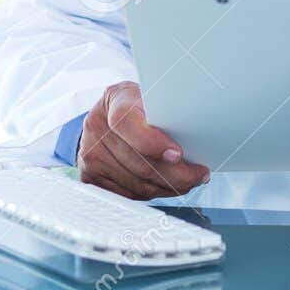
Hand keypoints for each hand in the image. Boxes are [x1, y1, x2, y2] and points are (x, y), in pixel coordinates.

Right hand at [77, 81, 209, 199]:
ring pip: (138, 184)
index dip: (153, 143)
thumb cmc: (136, 104)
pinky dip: (153, 192)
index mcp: (114, 100)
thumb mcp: (150, 95)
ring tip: (189, 181)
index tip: (178, 154)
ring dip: (168, 187)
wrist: (106, 114)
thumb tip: (195, 130)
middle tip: (199, 174)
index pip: (128, 123)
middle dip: (176, 174)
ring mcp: (91, 153)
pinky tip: (167, 185)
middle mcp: (97, 127)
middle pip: (139, 163)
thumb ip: (166, 110)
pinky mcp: (91, 176)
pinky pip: (129, 194)